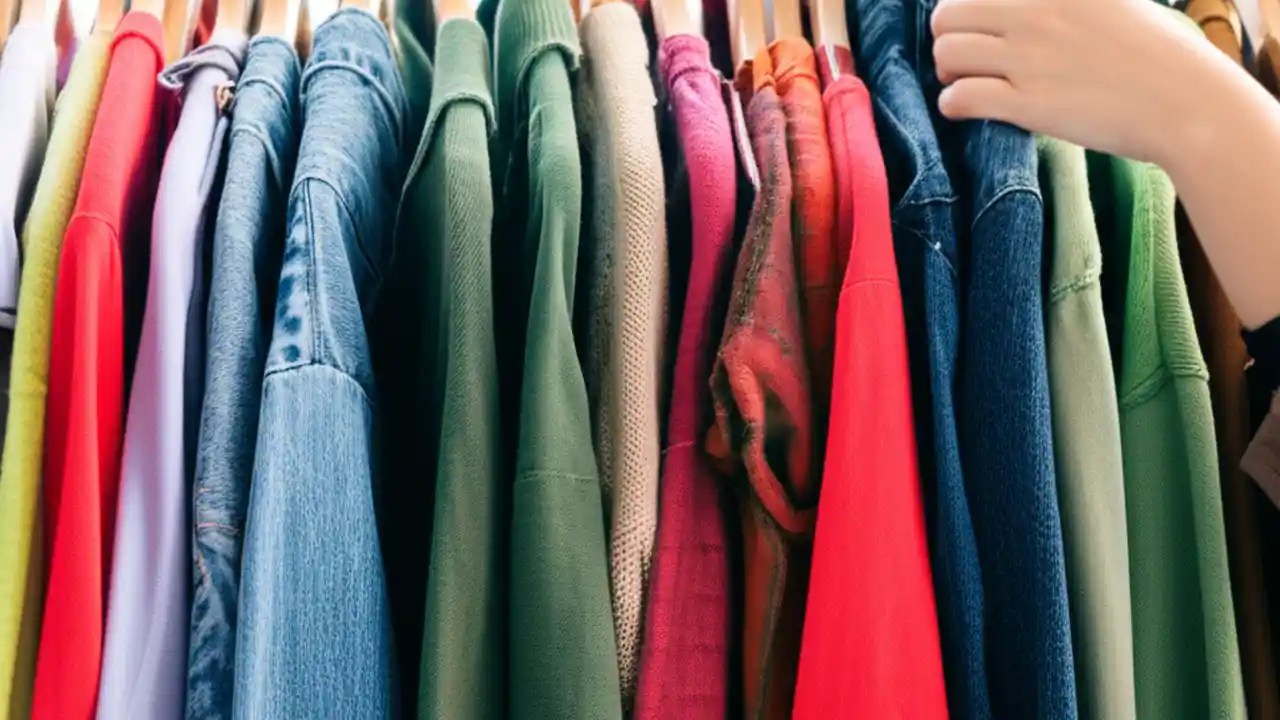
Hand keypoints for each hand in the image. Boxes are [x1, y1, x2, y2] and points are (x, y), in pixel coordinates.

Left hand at [929, 0, 1242, 167]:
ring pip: (947, 54)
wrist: (1186, 102)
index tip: (978, 28)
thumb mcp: (1112, 2)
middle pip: (947, 15)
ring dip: (948, 73)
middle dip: (947, 39)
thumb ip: (1065, 2)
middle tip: (966, 60)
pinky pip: (959, 97)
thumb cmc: (1155, 55)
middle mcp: (1036, 13)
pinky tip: (967, 108)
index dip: (968, 10)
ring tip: (967, 83)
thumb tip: (1028, 10)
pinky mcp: (1028, 102)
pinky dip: (953, 104)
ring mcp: (1030, 58)